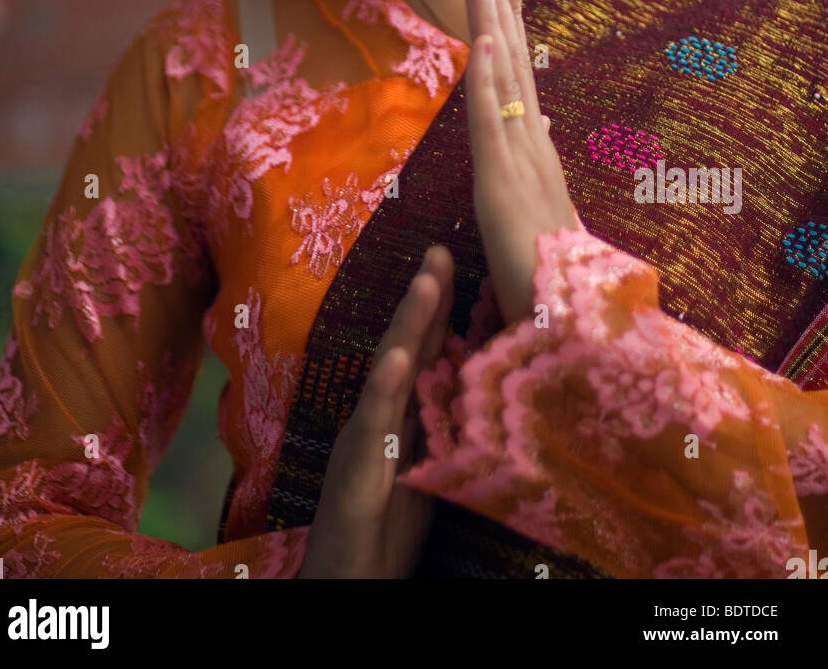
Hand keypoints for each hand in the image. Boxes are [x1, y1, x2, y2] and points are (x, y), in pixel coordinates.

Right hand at [297, 243, 453, 577]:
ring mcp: (363, 440)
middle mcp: (379, 416)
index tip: (460, 259)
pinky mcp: (355, 472)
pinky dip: (385, 387)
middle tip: (442, 247)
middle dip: (426, 296)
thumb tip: (479, 384)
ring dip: (408, 323)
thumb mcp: (429, 467)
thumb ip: (444, 424)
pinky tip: (397, 357)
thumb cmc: (389, 531)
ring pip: (388, 372)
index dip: (442, 307)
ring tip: (427, 280)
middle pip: (406, 345)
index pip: (425, 351)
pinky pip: (373, 425)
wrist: (350, 582)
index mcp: (400, 415)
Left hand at [464, 0, 580, 326]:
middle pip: (511, 56)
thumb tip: (538, 125)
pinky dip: (487, 76)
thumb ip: (533, 165)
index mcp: (532, 147)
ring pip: (502, 75)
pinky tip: (482, 37)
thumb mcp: (536, 210)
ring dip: (492, 18)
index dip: (509, 20)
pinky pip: (492, 120)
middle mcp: (530, 142)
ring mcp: (519, 159)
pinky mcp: (503, 183)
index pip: (517, 71)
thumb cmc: (547, 279)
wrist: (567, 329)